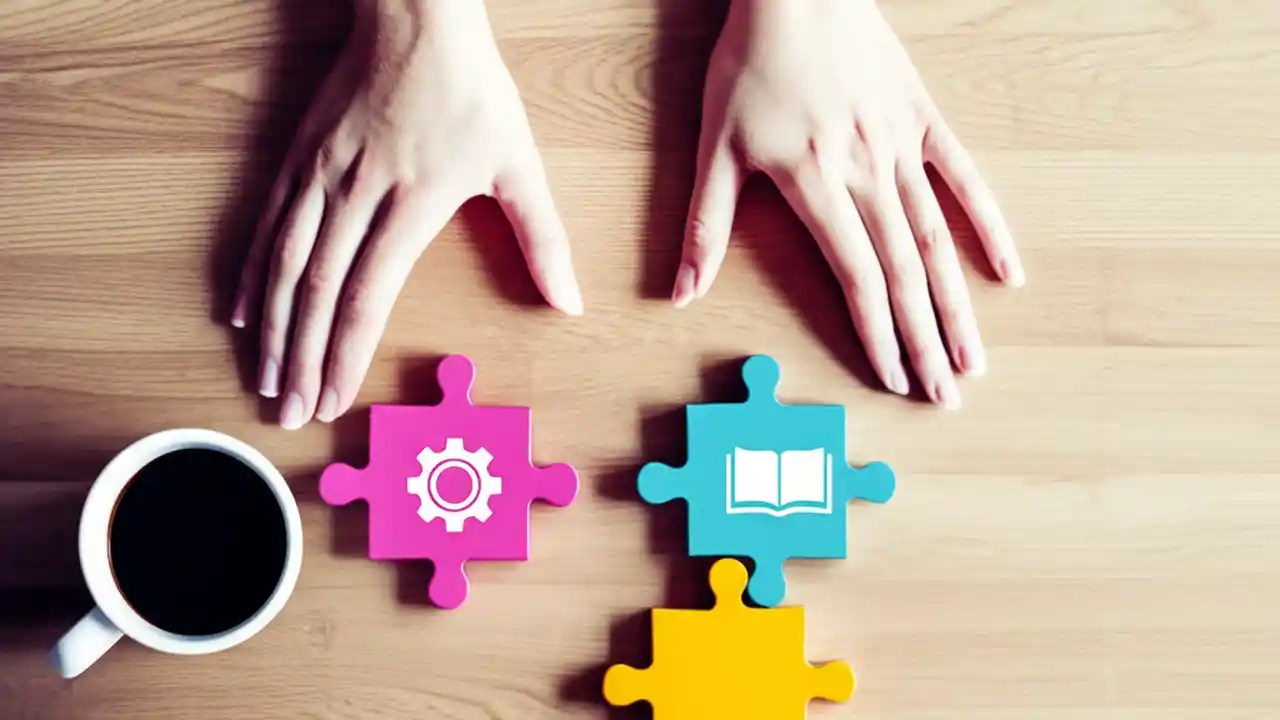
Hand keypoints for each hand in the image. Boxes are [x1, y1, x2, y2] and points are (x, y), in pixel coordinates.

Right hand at [231, 0, 581, 428]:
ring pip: (284, 264)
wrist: (416, 16)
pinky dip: (251, 272)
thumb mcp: (519, 163)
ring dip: (272, 329)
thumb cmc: (472, 90)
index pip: (367, 296)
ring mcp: (321, 176)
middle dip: (302, 359)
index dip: (346, 354)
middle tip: (289, 413)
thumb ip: (543, 238)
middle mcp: (357, 196)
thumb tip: (570, 301)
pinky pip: (268, 224)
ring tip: (264, 379)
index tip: (334, 399)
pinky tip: (243, 312)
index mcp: (412, 204)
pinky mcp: (300, 156)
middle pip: (317, 293)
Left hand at [675, 0, 1023, 407]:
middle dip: (925, 342)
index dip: (877, 335)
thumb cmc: (750, 60)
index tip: (893, 382)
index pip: (856, 278)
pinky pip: (965, 178)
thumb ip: (704, 225)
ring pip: (937, 239)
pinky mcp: (923, 117)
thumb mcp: (714, 142)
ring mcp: (902, 146)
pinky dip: (987, 226)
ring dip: (957, 304)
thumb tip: (681, 294)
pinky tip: (1009, 273)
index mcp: (814, 185)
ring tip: (975, 357)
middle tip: (948, 396)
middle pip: (903, 274)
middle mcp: (867, 174)